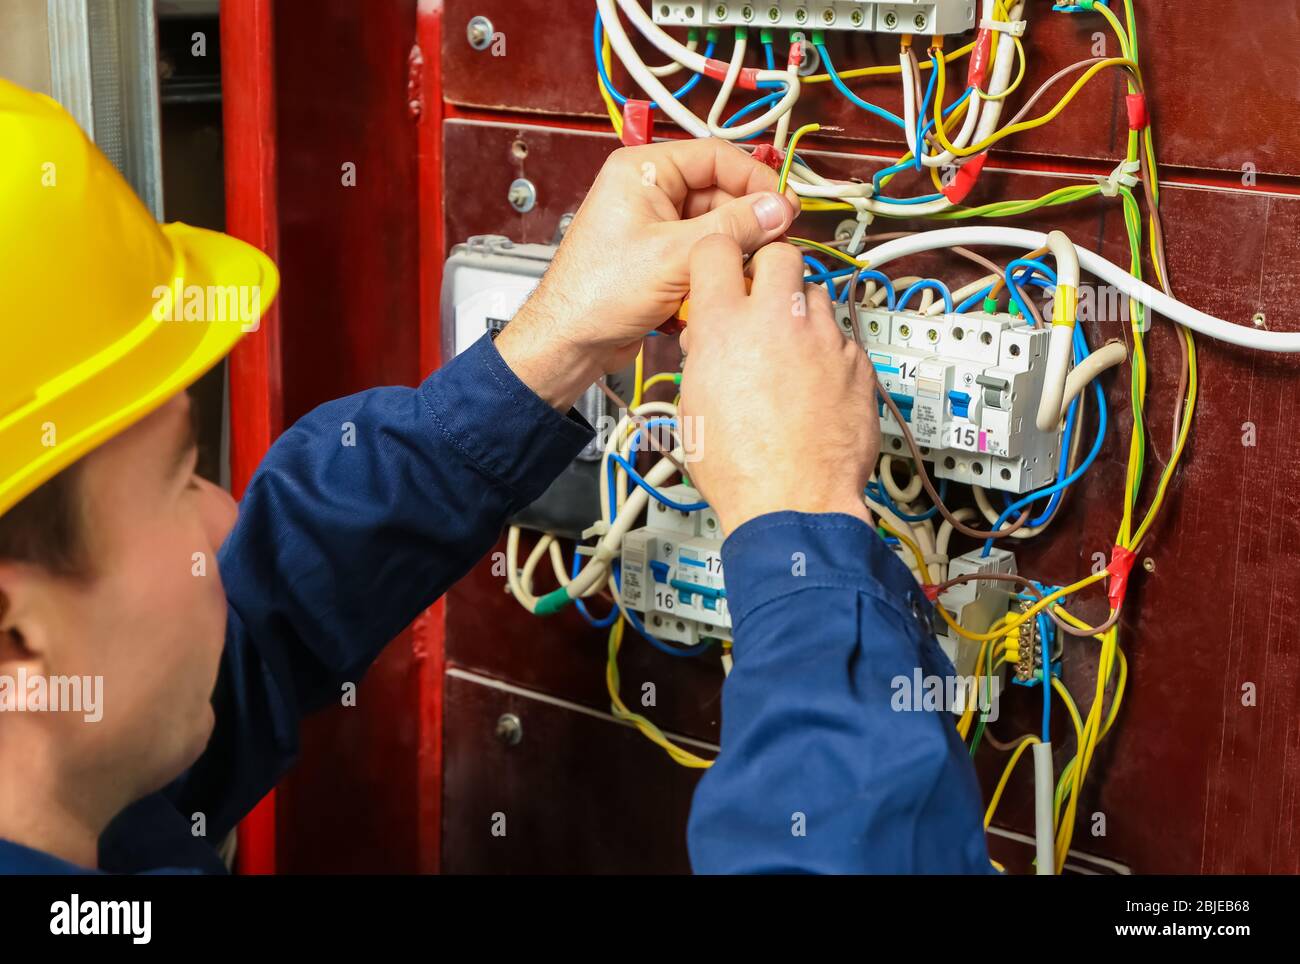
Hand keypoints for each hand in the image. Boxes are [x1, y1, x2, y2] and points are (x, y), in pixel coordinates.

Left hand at [495, 138, 797, 409]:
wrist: (570, 342)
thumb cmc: (595, 293)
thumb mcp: (675, 256)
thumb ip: (733, 228)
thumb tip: (777, 209)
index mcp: (642, 170)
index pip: (716, 156)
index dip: (755, 178)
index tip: (784, 205)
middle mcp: (648, 191)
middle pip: (720, 193)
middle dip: (746, 221)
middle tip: (773, 244)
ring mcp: (655, 226)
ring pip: (715, 228)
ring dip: (730, 251)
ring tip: (740, 272)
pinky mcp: (661, 257)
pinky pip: (702, 253)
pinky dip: (713, 270)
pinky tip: (713, 289)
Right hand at [678, 237, 878, 534]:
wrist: (793, 503)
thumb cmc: (740, 468)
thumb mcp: (692, 406)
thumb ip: (703, 356)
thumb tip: (708, 343)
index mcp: (724, 327)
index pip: (716, 248)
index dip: (716, 258)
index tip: (721, 272)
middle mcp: (777, 321)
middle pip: (781, 254)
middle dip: (771, 271)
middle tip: (763, 300)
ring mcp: (823, 339)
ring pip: (817, 294)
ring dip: (801, 313)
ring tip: (791, 349)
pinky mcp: (857, 362)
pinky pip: (842, 337)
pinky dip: (829, 351)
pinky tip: (817, 382)